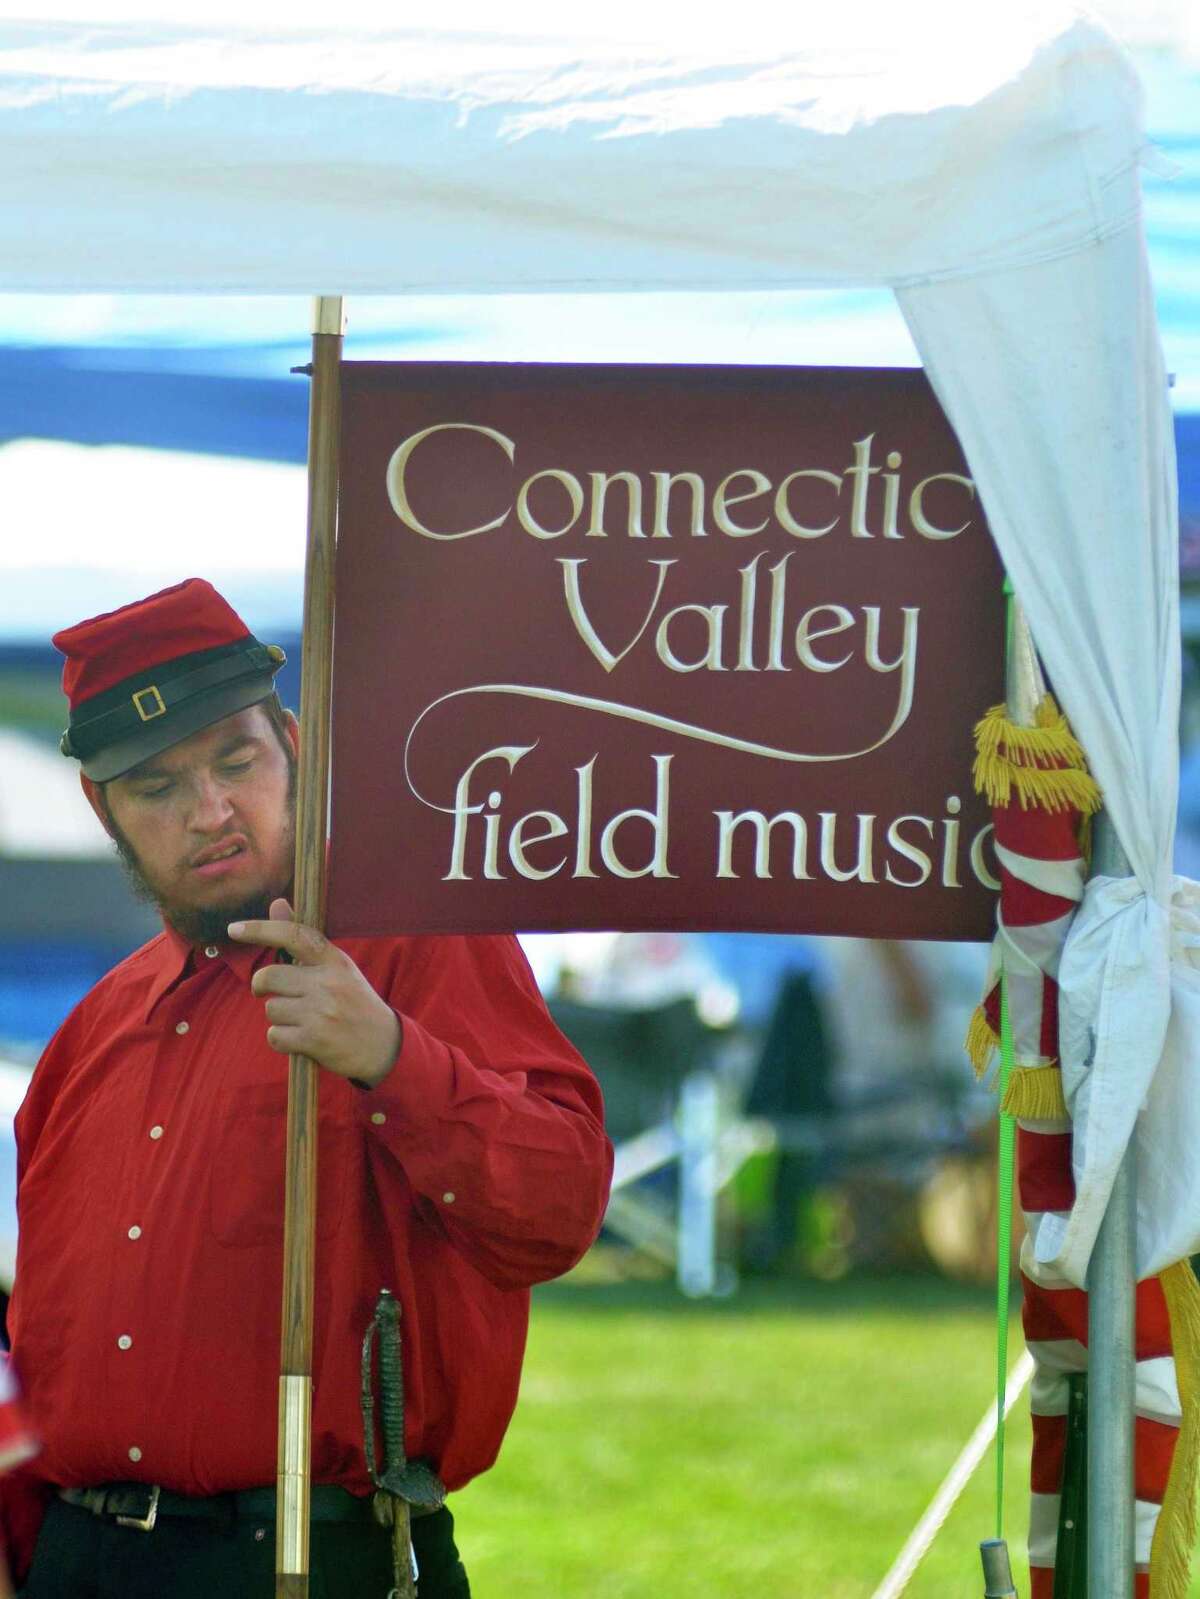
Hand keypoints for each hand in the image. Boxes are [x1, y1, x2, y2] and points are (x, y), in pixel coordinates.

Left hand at [228, 899, 400, 1087]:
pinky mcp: (314, 1039)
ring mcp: (321, 1012)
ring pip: (271, 1009)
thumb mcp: (337, 968)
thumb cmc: (354, 1002)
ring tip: (302, 1020)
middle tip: (269, 993)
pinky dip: (282, 1040)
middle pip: (269, 977)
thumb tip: (277, 902)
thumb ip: (304, 940)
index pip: (294, 935)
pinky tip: (301, 1039)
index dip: (261, 929)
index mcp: (335, 960)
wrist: (383, 1046)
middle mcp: (328, 982)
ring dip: (279, 1017)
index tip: (234, 929)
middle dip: (262, 987)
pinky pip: (274, 1036)